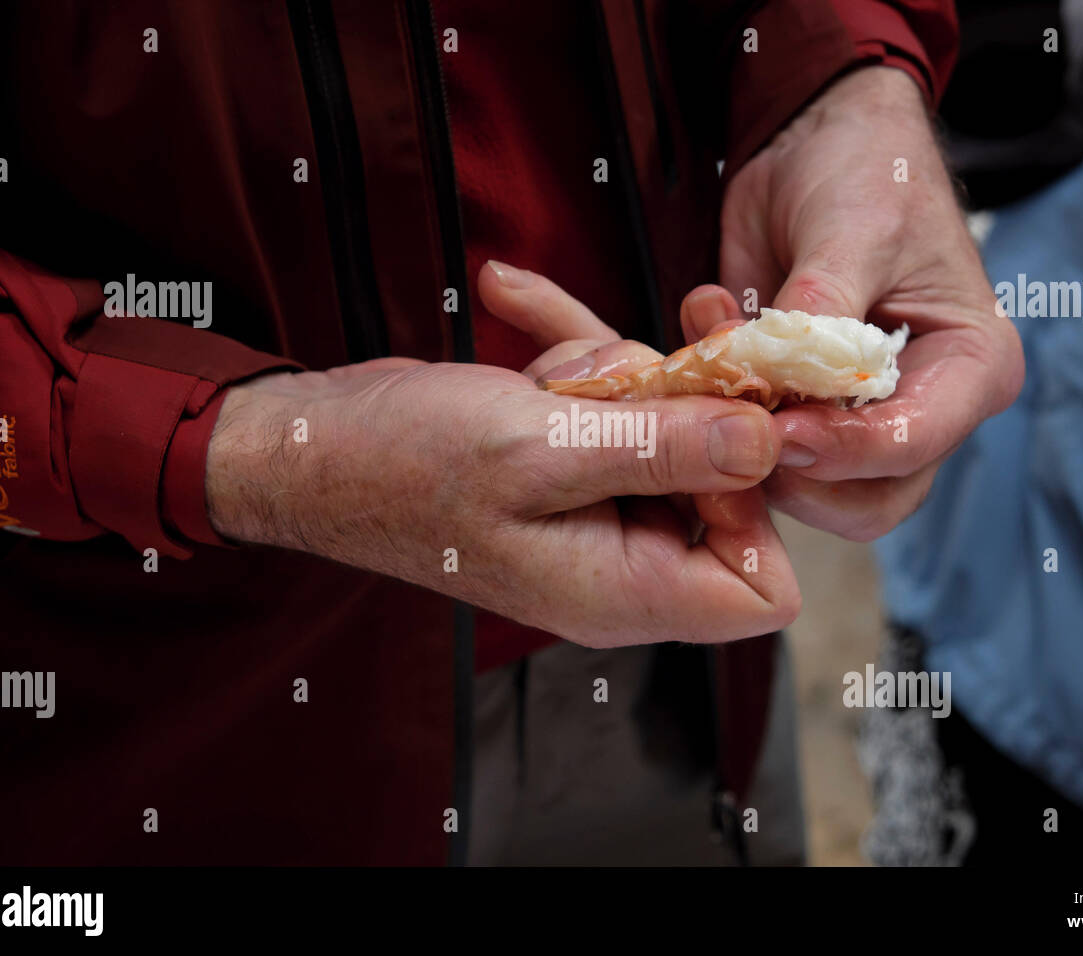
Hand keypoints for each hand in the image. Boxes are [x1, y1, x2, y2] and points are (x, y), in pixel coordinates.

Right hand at [203, 262, 800, 645]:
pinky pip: (613, 396)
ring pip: (669, 423)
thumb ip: (663, 452)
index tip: (708, 439)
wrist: (312, 446)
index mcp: (625, 591)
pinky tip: (509, 295)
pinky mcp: (571, 461)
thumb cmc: (404, 465)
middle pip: (724, 487)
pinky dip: (573, 349)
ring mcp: (596, 510)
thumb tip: (770, 443)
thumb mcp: (542, 451)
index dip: (757, 509)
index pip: (765, 589)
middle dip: (679, 412)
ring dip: (612, 374)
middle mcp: (622, 561)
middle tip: (616, 378)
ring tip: (539, 379)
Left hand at [715, 65, 1024, 540]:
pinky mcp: (800, 412)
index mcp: (969, 368)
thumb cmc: (865, 172)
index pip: (912, 443)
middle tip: (733, 417)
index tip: (776, 429)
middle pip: (867, 499)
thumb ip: (824, 311)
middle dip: (793, 471)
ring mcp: (859, 420)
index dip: (840, 448)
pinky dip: (721, 412)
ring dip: (747, 442)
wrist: (814, 142)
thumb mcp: (853, 229)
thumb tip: (791, 382)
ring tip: (715, 355)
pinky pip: (757, 452)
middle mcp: (923, 409)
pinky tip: (707, 336)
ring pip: (808, 493)